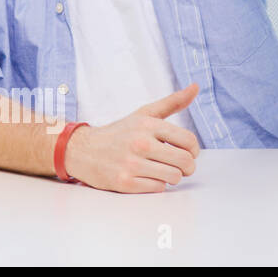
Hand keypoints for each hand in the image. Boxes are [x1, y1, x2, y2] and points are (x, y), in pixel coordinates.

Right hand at [63, 83, 201, 192]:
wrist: (82, 150)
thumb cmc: (118, 133)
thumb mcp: (143, 114)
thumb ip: (171, 103)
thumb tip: (196, 87)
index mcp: (147, 124)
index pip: (189, 141)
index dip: (193, 150)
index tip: (185, 152)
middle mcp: (140, 143)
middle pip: (185, 162)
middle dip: (185, 167)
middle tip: (175, 164)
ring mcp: (131, 163)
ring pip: (174, 177)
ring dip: (170, 176)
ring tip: (158, 169)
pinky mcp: (125, 182)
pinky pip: (158, 188)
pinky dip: (154, 184)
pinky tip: (143, 176)